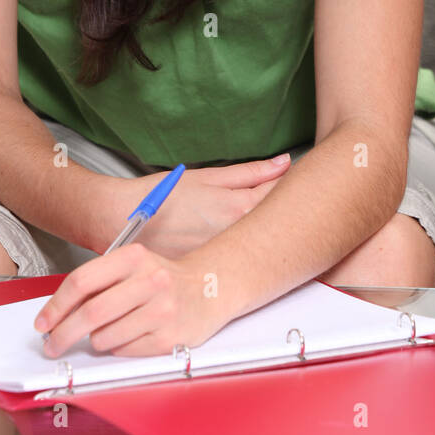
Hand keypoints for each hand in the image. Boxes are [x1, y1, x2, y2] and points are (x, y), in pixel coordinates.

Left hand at [34, 242, 227, 357]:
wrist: (211, 288)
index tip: (42, 323)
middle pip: (90, 314)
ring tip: (111, 331)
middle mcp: (151, 280)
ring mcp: (162, 310)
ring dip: (97, 341)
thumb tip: (56, 315)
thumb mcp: (132, 267)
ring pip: (104, 338)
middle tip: (52, 345)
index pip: (82, 282)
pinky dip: (119, 348)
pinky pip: (124, 352)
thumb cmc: (163, 279)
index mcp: (134, 257)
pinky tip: (132, 336)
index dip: (55, 306)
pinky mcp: (170, 337)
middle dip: (62, 335)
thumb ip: (98, 284)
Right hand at [100, 154, 291, 259]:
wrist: (118, 222)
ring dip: (277, 233)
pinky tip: (255, 248)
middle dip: (297, 213)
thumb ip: (250, 172)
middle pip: (282, 224)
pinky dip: (253, 252)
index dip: (304, 188)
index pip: (285, 197)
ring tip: (288, 222)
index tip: (316, 182)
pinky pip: (243, 261)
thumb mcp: (207, 176)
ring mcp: (224, 257)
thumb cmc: (161, 197)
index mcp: (238, 207)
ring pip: (264, 244)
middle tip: (310, 202)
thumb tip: (285, 162)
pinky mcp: (211, 272)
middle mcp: (236, 236)